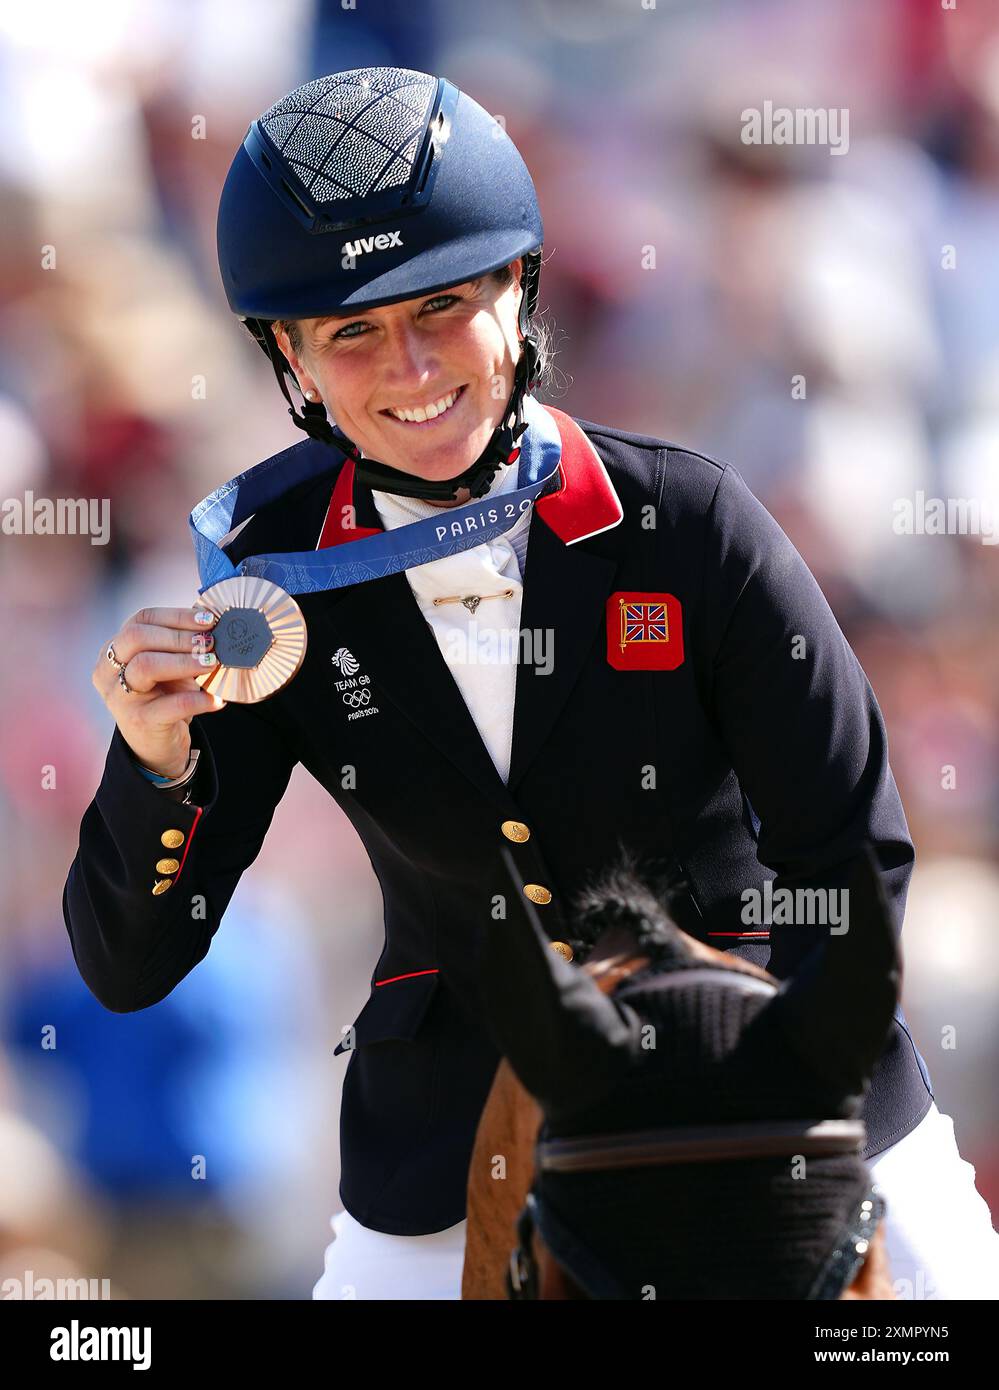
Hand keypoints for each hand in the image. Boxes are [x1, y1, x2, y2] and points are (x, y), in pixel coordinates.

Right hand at [94, 606, 224, 778]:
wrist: (156, 746)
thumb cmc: (163, 698)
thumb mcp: (167, 668)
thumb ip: (181, 646)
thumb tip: (213, 625)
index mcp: (113, 650)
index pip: (141, 620)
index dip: (176, 616)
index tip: (208, 619)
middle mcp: (108, 671)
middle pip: (137, 637)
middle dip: (179, 636)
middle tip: (210, 642)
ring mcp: (119, 697)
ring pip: (146, 666)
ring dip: (185, 662)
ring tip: (212, 664)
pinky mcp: (138, 721)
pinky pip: (170, 705)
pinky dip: (197, 699)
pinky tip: (215, 699)